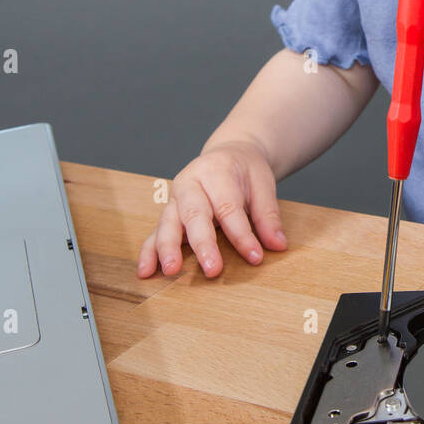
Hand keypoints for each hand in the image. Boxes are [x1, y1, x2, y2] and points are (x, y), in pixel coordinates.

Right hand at [135, 138, 287, 278]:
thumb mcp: (263, 184)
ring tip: (170, 270)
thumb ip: (268, 215)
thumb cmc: (245, 170)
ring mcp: (175, 198)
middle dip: (203, 243)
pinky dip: (149, 251)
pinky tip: (145, 271)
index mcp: (215, 171)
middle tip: (212, 269)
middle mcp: (190, 183)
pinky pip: (154, 232)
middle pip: (194, 214)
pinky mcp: (168, 213)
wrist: (228, 153)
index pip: (228, 207)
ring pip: (168, 223)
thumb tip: (278, 245)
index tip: (255, 256)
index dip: (242, 234)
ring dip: (167, 248)